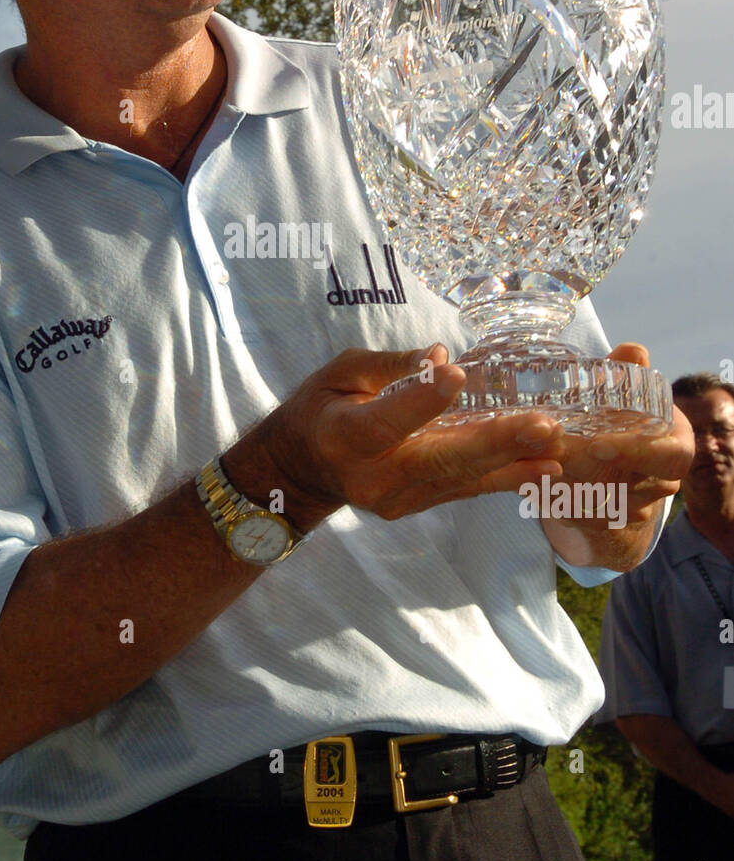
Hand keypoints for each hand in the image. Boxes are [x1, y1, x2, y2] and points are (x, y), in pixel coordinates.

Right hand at [263, 343, 565, 522]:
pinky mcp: (421, 504)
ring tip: (557, 447)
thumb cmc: (322, 408)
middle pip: (439, 461)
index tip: (457, 374)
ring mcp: (399, 499)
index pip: (386, 421)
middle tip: (543, 427)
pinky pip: (467, 489)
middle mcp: (375, 477)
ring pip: (462, 480)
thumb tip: (442, 356)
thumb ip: (390, 365)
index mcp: (345, 436)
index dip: (422, 401)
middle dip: (496, 444)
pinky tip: (547, 469)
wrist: (303, 471)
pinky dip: (508, 478)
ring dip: (515, 464)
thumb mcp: (340, 372)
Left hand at [538, 342, 693, 568]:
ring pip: (602, 507)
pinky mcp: (605, 523)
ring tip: (531, 466)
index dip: (637, 452)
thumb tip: (632, 351)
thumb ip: (625, 373)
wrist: (608, 461)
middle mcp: (660, 483)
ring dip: (565, 489)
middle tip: (553, 460)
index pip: (671, 455)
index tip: (596, 445)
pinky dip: (554, 500)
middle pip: (634, 489)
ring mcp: (635, 507)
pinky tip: (531, 483)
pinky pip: (579, 517)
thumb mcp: (620, 394)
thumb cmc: (616, 416)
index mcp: (675, 447)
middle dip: (591, 477)